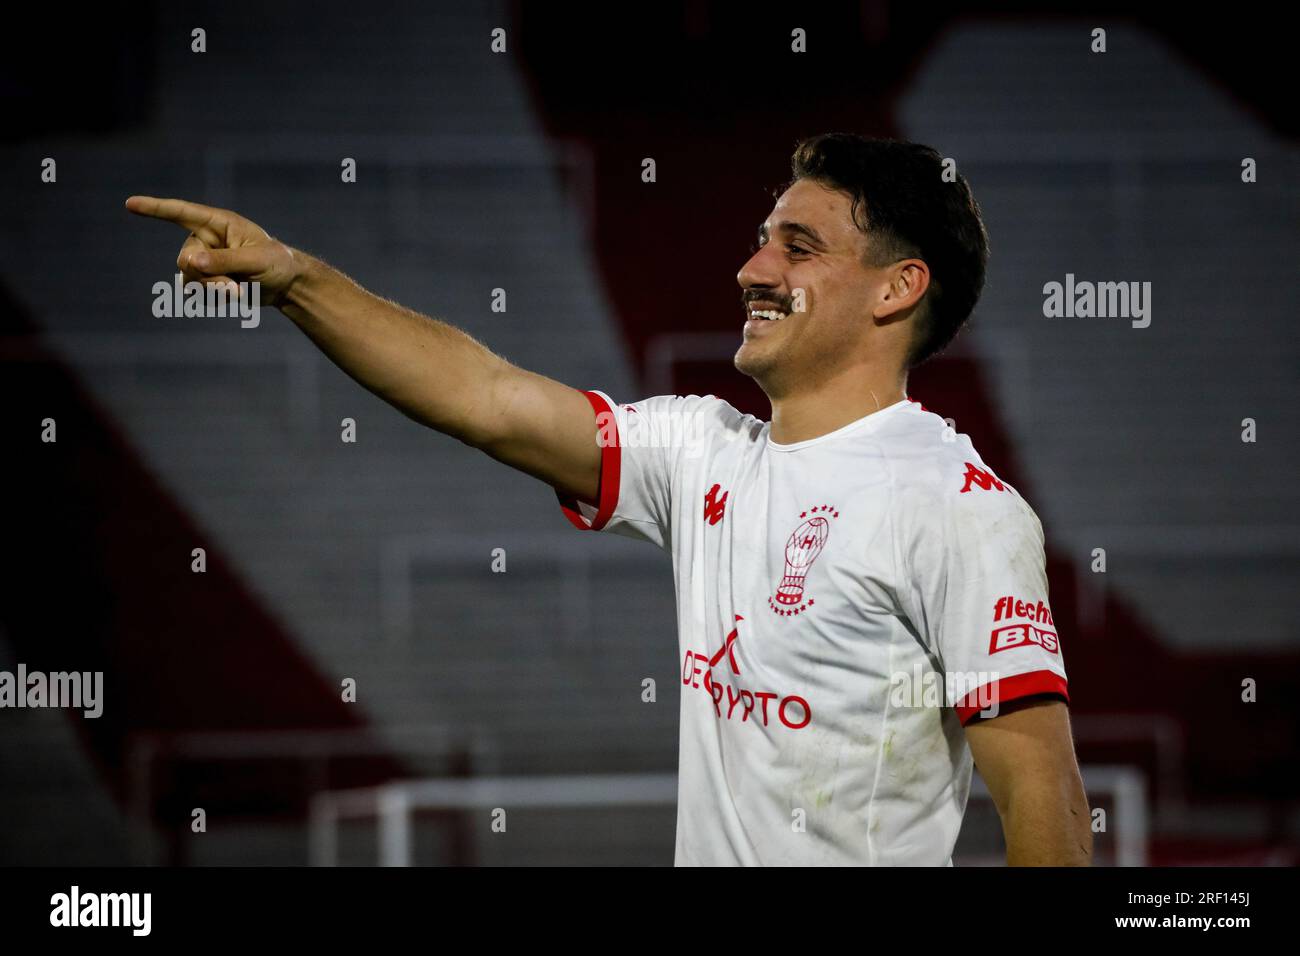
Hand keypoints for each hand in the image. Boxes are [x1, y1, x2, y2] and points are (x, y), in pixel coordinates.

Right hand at [125, 196, 303, 307]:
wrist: (285, 284)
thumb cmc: (276, 263)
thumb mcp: (256, 261)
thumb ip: (225, 260)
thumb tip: (191, 261)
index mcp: (218, 224)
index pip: (181, 213)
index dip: (155, 208)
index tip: (130, 204)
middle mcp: (205, 239)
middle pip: (185, 260)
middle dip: (208, 278)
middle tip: (235, 287)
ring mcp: (203, 260)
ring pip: (188, 280)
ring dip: (213, 291)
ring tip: (239, 291)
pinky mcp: (205, 279)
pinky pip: (197, 293)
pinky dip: (214, 298)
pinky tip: (234, 295)